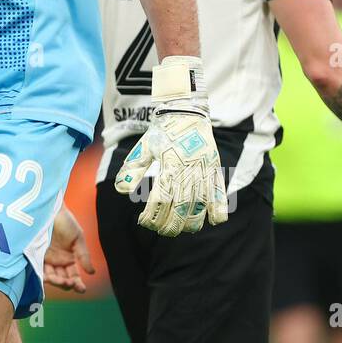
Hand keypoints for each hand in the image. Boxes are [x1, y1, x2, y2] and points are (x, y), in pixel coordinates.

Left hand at [44, 208, 95, 292]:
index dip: (77, 284)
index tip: (81, 288)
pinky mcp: (35, 255)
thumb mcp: (78, 237)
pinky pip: (39, 270)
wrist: (49, 209)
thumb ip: (84, 255)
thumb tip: (91, 272)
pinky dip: (44, 277)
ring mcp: (46, 259)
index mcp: (69, 258)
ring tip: (61, 281)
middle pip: (62, 280)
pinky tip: (50, 278)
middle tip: (70, 283)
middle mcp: (57, 261)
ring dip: (57, 283)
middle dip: (67, 285)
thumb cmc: (65, 221)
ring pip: (51, 278)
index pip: (73, 276)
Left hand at [114, 56, 228, 236]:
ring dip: (192, 221)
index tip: (144, 222)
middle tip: (162, 232)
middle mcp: (189, 168)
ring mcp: (204, 169)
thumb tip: (121, 190)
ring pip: (201, 203)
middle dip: (171, 223)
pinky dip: (219, 208)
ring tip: (183, 230)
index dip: (153, 214)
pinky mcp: (215, 168)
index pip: (162, 197)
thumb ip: (133, 167)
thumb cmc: (162, 131)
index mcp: (170, 162)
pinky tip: (214, 221)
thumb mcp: (144, 146)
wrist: (186, 110)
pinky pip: (220, 191)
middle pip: (182, 205)